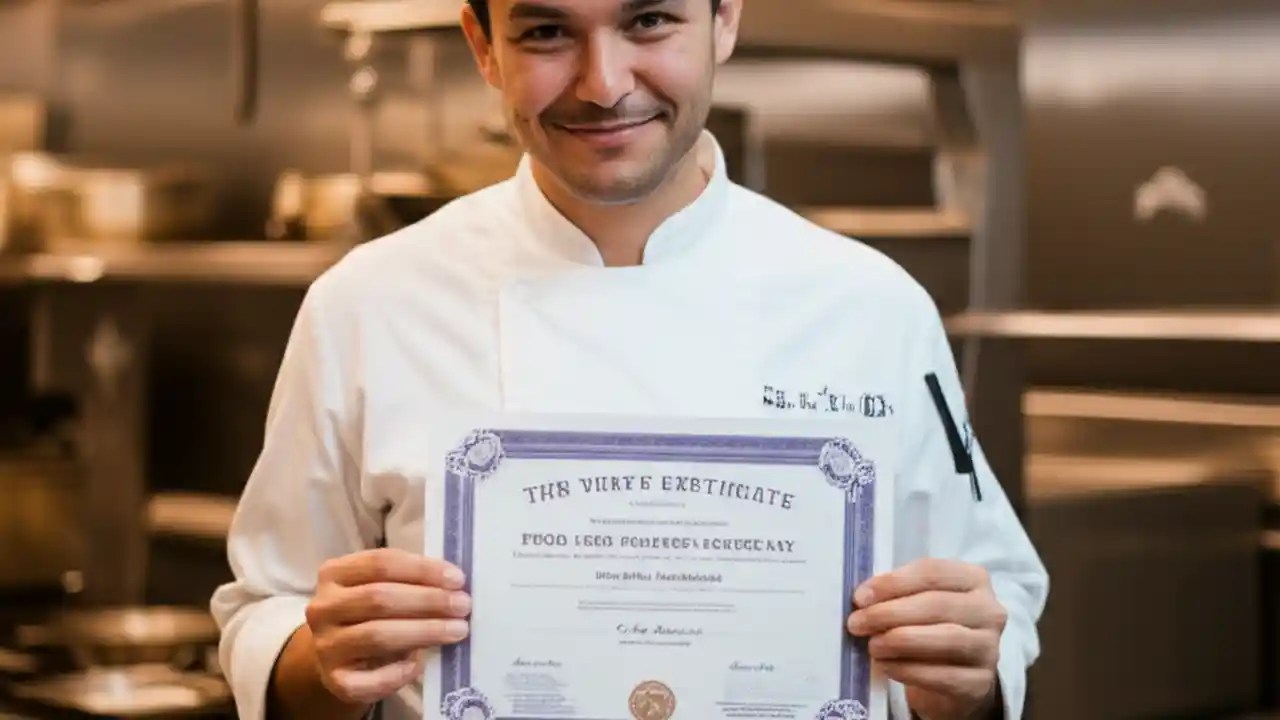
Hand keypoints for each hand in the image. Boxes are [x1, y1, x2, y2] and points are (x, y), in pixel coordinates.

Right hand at [304, 548, 471, 705]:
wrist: (338, 654)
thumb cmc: (369, 612)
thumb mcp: (381, 586)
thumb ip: (409, 580)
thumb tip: (454, 583)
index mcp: (334, 573)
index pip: (380, 562)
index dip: (422, 569)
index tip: (457, 578)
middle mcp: (323, 607)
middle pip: (379, 598)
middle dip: (428, 600)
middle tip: (463, 605)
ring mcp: (325, 646)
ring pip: (377, 635)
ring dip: (424, 631)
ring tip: (456, 630)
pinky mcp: (334, 680)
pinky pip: (367, 681)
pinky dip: (396, 674)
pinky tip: (419, 664)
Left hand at [846, 559, 1005, 719]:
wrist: (953, 674)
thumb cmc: (930, 627)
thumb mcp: (918, 601)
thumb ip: (897, 593)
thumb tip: (863, 598)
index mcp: (973, 579)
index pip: (932, 572)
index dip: (893, 583)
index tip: (860, 596)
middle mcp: (989, 611)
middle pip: (936, 605)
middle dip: (888, 613)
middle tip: (856, 623)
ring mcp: (989, 648)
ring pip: (944, 639)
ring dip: (899, 641)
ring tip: (872, 646)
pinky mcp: (979, 683)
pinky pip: (942, 675)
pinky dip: (908, 670)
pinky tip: (886, 666)